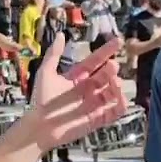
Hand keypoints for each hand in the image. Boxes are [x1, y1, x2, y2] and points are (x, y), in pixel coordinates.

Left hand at [26, 34, 127, 152]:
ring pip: (112, 92)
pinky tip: (120, 97)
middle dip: (111, 70)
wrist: (39, 127)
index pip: (95, 61)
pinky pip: (114, 111)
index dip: (106, 51)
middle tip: (113, 66)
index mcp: (77, 77)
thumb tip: (60, 34)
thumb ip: (54, 54)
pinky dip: (120, 104)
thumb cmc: (41, 100)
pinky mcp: (98, 119)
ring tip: (115, 81)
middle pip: (105, 76)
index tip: (118, 41)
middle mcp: (88, 89)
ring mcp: (94, 104)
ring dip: (117, 86)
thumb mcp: (46, 73)